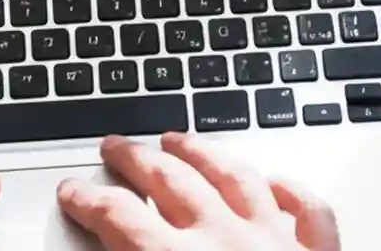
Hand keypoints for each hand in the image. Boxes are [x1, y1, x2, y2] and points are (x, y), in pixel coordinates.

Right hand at [58, 134, 339, 250]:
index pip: (119, 218)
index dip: (89, 201)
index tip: (72, 192)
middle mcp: (227, 242)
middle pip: (172, 182)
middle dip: (137, 159)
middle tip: (117, 147)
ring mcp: (276, 243)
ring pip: (235, 175)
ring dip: (202, 152)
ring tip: (179, 139)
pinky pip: (308, 211)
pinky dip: (291, 190)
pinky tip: (276, 180)